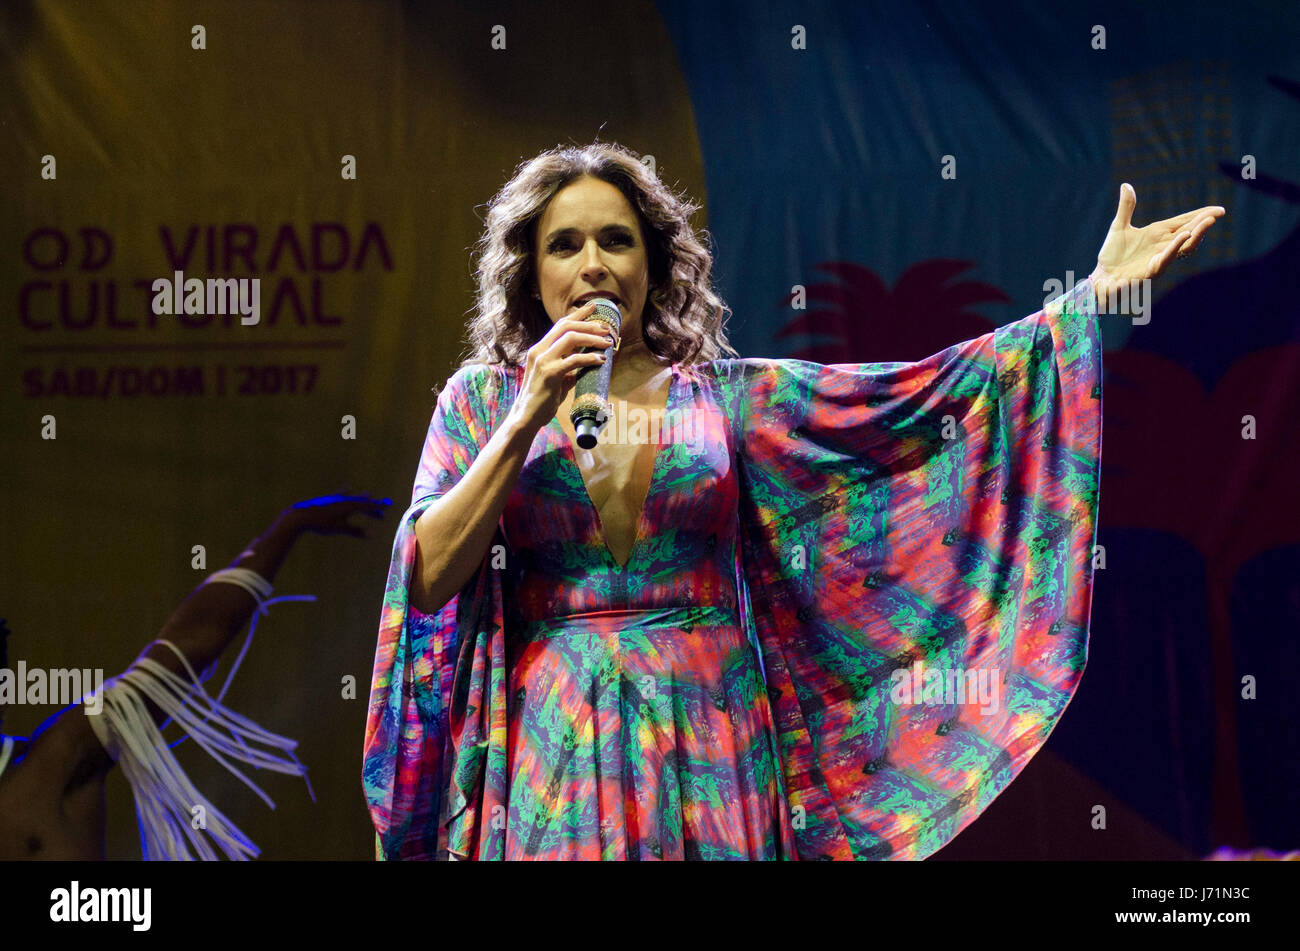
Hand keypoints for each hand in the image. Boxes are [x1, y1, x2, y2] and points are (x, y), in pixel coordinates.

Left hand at [280, 492, 391, 538]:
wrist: (302, 516)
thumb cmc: (322, 523)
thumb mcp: (340, 528)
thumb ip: (355, 530)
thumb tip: (370, 535)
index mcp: (350, 506)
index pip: (368, 505)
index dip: (379, 506)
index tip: (389, 506)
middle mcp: (345, 500)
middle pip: (362, 502)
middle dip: (372, 507)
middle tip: (382, 513)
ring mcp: (336, 499)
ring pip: (353, 498)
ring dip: (361, 499)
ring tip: (368, 495)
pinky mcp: (328, 500)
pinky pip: (341, 495)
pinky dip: (346, 494)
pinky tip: (347, 489)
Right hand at [508, 301, 614, 433]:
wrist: (526, 417)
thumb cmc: (541, 400)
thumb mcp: (555, 380)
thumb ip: (567, 370)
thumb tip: (582, 367)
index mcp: (539, 349)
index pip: (559, 325)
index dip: (577, 315)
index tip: (593, 308)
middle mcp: (539, 350)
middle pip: (566, 326)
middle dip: (589, 324)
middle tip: (606, 328)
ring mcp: (543, 360)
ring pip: (571, 338)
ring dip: (592, 338)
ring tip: (607, 343)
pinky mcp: (550, 373)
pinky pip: (574, 360)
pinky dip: (590, 358)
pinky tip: (600, 360)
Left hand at [1089, 183, 1224, 300]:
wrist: (1102, 277)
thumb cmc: (1112, 255)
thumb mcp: (1119, 226)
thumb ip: (1126, 207)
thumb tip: (1126, 185)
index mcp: (1158, 233)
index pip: (1184, 221)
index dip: (1200, 214)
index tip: (1217, 209)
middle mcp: (1162, 245)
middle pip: (1189, 231)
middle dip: (1204, 222)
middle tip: (1218, 212)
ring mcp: (1159, 257)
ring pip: (1184, 245)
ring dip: (1197, 234)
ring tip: (1208, 221)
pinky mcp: (1151, 270)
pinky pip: (1167, 258)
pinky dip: (1176, 247)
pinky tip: (1185, 236)